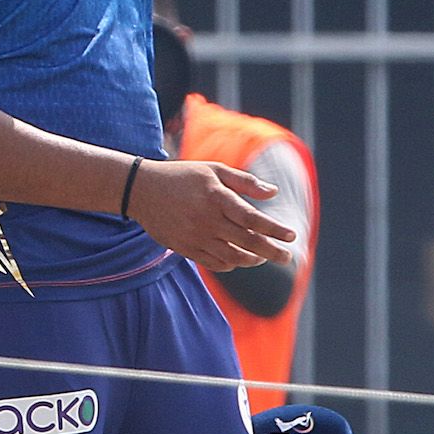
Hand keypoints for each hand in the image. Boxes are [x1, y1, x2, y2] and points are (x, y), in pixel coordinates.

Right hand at [129, 160, 294, 270]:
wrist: (142, 190)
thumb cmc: (182, 176)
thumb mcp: (213, 169)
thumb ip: (244, 181)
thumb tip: (273, 192)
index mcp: (216, 197)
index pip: (252, 218)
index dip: (274, 230)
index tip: (291, 236)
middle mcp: (206, 219)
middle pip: (247, 242)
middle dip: (272, 251)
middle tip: (287, 258)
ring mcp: (194, 236)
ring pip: (232, 257)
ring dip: (253, 260)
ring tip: (264, 257)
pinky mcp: (184, 248)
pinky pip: (214, 263)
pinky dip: (231, 264)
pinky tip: (240, 259)